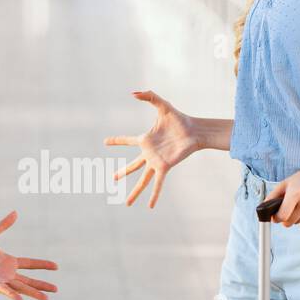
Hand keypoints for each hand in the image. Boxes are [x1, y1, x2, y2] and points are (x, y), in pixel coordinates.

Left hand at [0, 210, 58, 299]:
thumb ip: (4, 224)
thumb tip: (16, 212)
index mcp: (9, 261)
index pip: (30, 264)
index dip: (43, 265)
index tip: (56, 266)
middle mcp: (6, 272)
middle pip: (29, 280)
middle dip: (42, 285)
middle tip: (56, 289)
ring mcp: (0, 279)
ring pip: (21, 288)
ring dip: (33, 293)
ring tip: (46, 299)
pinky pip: (4, 290)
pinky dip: (12, 295)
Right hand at [103, 90, 199, 207]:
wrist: (194, 130)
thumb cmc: (179, 119)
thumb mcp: (162, 105)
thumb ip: (149, 96)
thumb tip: (133, 93)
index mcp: (146, 140)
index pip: (127, 141)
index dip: (116, 141)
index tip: (105, 142)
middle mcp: (149, 153)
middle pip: (132, 166)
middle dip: (123, 173)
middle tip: (113, 179)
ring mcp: (156, 162)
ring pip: (142, 179)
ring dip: (135, 191)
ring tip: (127, 203)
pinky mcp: (164, 167)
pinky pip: (157, 183)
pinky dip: (154, 195)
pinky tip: (150, 206)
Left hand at [265, 160, 299, 229]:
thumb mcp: (286, 183)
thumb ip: (272, 196)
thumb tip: (263, 208)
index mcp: (296, 193)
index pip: (282, 216)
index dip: (276, 218)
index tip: (276, 216)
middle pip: (289, 223)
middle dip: (285, 218)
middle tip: (288, 209)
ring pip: (298, 224)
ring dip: (296, 218)